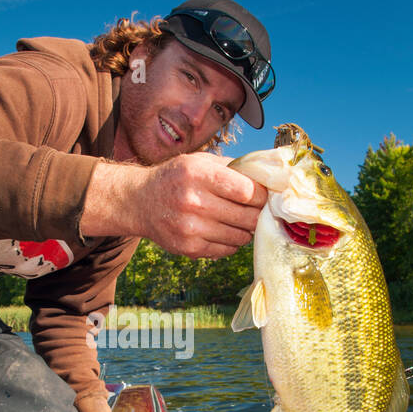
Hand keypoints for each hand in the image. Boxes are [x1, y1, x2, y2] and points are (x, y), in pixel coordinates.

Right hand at [82, 154, 266, 258]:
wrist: (141, 201)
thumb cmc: (178, 178)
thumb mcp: (201, 161)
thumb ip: (234, 168)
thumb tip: (271, 178)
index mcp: (198, 174)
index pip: (247, 191)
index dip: (261, 195)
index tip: (263, 195)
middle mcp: (193, 202)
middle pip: (247, 216)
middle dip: (257, 214)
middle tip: (257, 211)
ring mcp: (190, 228)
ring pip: (240, 236)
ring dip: (246, 229)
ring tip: (240, 220)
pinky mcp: (188, 248)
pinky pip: (227, 250)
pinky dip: (232, 242)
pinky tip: (225, 231)